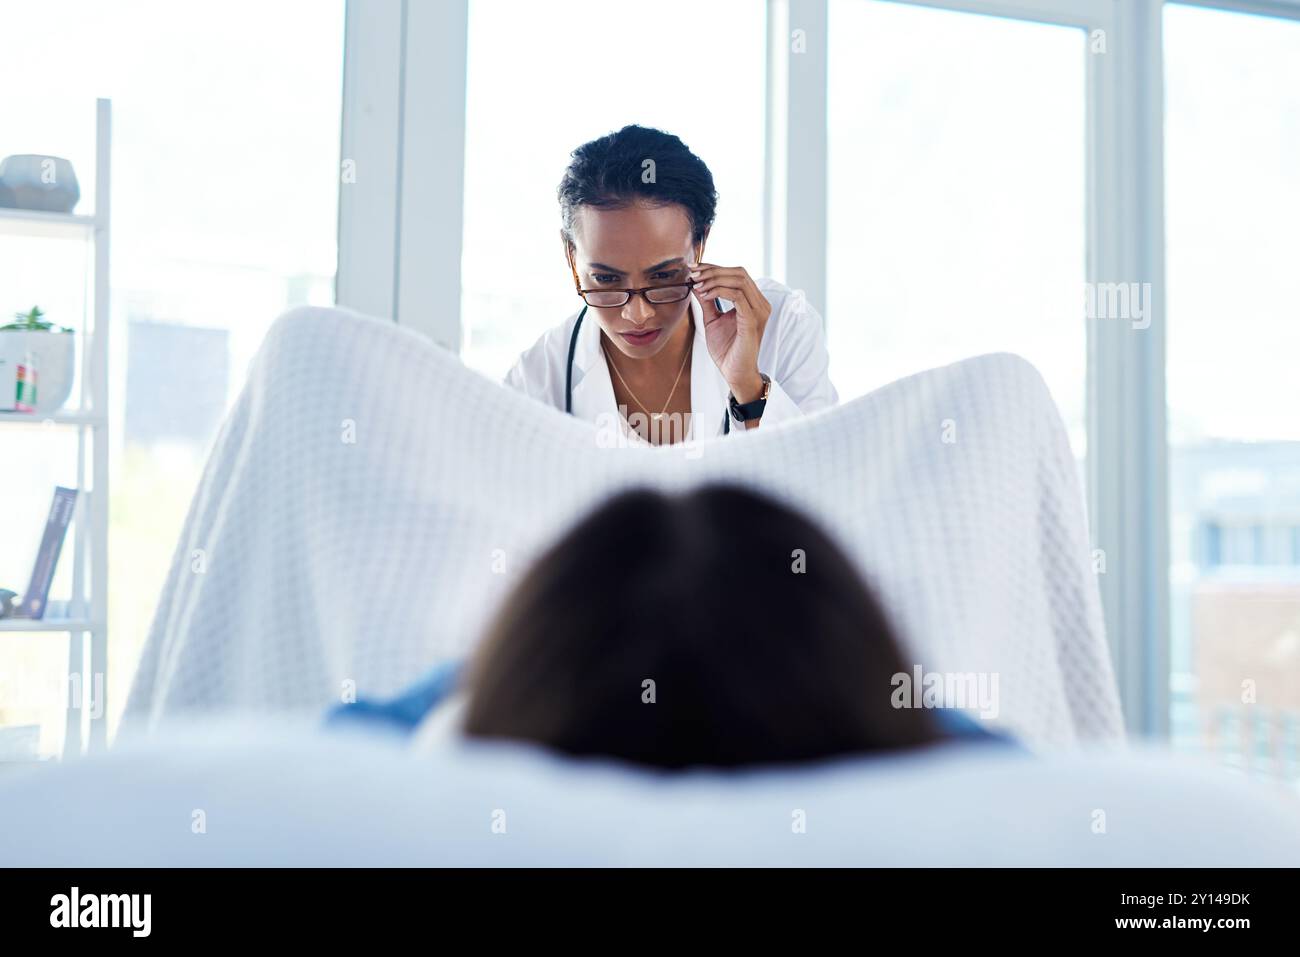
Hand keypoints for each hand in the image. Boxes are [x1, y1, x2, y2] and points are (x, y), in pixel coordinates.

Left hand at [689, 262, 770, 401]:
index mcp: (753, 301)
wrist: (734, 373)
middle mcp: (760, 303)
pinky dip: (720, 291)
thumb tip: (696, 283)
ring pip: (739, 281)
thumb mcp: (713, 320)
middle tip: (693, 274)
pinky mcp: (752, 321)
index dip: (714, 267)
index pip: (736, 274)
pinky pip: (738, 296)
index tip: (694, 268)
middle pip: (739, 273)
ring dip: (715, 279)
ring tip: (697, 284)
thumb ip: (708, 301)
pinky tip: (705, 294)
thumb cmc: (727, 349)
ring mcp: (758, 311)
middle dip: (713, 270)